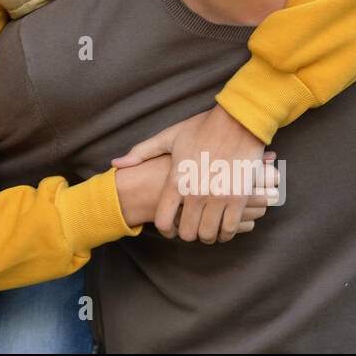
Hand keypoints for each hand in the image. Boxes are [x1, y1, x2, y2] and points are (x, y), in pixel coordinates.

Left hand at [114, 104, 266, 243]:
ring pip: (208, 234)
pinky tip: (223, 226)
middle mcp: (195, 192)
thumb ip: (141, 152)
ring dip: (206, 235)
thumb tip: (116, 163)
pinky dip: (225, 232)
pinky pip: (230, 228)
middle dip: (187, 233)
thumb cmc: (203, 127)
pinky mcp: (239, 198)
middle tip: (190, 228)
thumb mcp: (169, 137)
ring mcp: (218, 196)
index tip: (170, 230)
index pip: (163, 220)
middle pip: (187, 233)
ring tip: (207, 228)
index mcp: (176, 180)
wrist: (239, 120)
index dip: (166, 231)